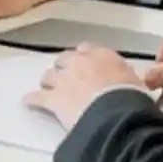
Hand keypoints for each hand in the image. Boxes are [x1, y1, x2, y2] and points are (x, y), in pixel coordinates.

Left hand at [24, 43, 145, 129]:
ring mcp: (63, 79)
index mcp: (101, 55)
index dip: (83, 57)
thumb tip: (122, 78)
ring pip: (48, 75)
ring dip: (49, 81)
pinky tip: (29, 102)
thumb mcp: (133, 79)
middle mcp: (78, 62)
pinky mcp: (53, 98)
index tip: (85, 65)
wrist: (116, 113)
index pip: (86, 48)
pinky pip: (37, 97)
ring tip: (49, 88)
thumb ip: (122, 74)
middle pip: (64, 59)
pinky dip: (33, 99)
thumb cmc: (131, 96)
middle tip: (66, 78)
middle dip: (63, 67)